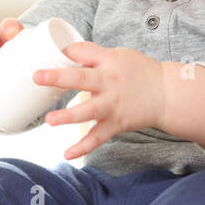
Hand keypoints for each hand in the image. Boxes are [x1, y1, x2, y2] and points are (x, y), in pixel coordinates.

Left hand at [36, 43, 164, 159]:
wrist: (168, 94)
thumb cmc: (140, 73)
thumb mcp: (120, 56)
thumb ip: (94, 57)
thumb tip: (65, 55)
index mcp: (109, 61)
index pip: (84, 51)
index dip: (67, 51)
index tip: (51, 52)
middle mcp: (109, 82)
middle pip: (82, 78)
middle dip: (58, 77)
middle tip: (37, 77)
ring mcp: (112, 105)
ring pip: (88, 110)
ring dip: (68, 116)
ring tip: (50, 120)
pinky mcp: (116, 124)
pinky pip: (98, 137)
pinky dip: (83, 147)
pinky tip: (67, 154)